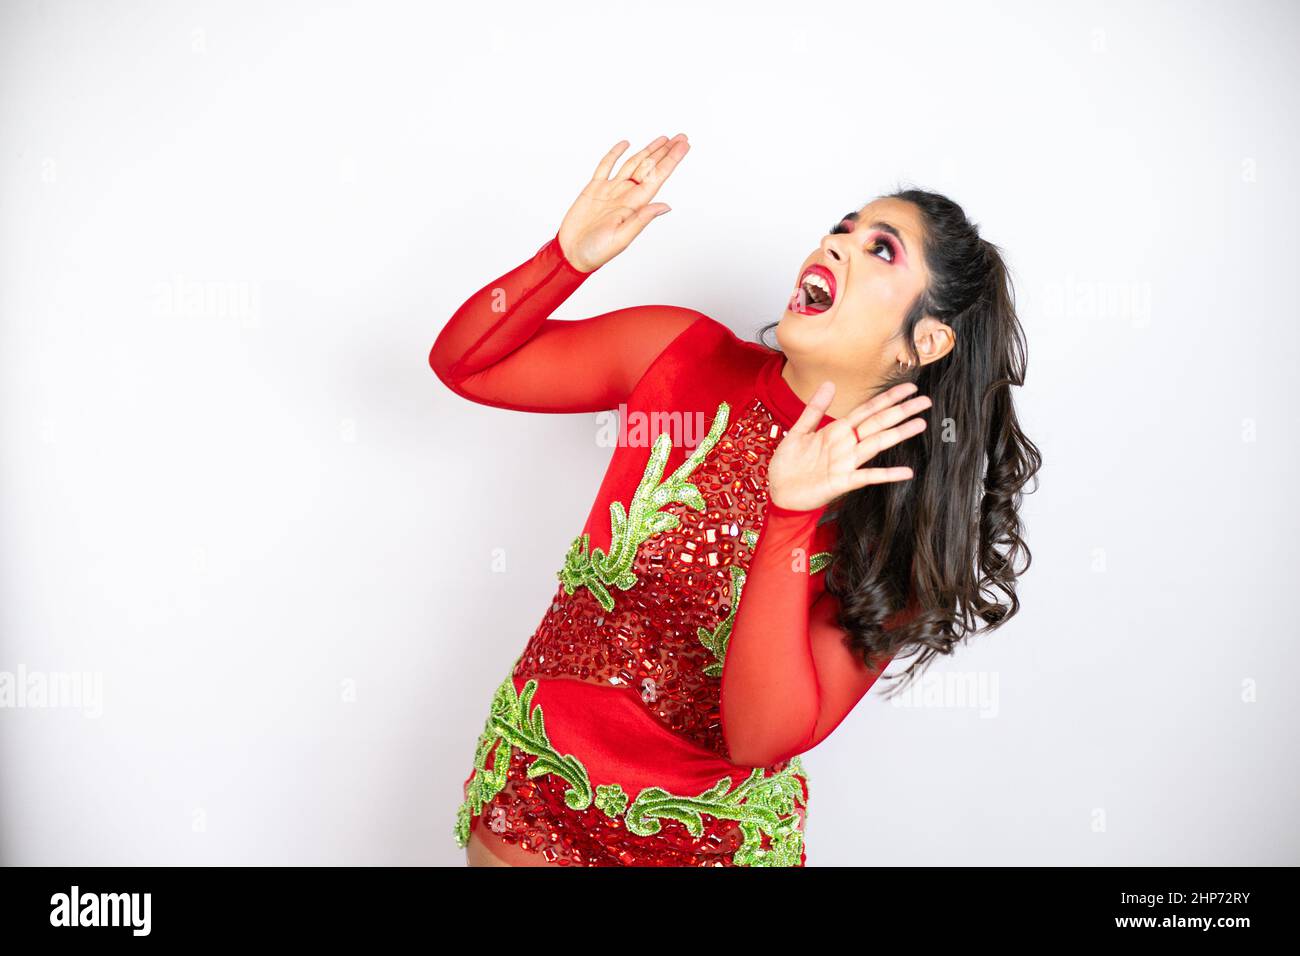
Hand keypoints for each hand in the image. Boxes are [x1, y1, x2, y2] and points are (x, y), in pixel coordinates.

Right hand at [556, 134, 689, 271]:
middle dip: (665, 151)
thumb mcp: (622, 238)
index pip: (657, 177)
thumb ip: (642, 219)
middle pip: (649, 167)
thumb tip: (665, 206)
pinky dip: (615, 154)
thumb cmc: (596, 252)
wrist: (572, 253)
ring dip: (647, 150)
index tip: (684, 145)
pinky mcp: (594, 189)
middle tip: (681, 137)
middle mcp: (625, 195)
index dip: (671, 160)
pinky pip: (606, 166)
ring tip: (663, 139)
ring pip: (632, 163)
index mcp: (634, 205)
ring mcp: (610, 190)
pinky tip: (626, 144)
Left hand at [767, 380, 931, 511]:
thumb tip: (829, 383)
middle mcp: (846, 445)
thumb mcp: (799, 431)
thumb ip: (815, 409)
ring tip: (920, 424)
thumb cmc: (788, 464)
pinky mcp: (842, 482)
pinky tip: (906, 472)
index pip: (868, 410)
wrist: (778, 491)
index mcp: (837, 431)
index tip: (909, 387)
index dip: (888, 398)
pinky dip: (887, 474)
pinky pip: (867, 477)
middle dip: (901, 412)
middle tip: (926, 401)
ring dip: (898, 434)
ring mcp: (846, 463)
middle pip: (878, 423)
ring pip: (877, 444)